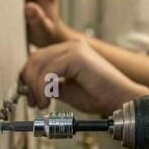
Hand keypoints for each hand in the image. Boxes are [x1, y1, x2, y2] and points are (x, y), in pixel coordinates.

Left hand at [18, 38, 146, 115]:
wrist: (120, 100)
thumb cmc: (99, 96)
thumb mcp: (66, 90)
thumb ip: (49, 84)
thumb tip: (30, 86)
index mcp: (69, 51)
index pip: (37, 58)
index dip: (28, 77)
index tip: (30, 97)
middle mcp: (71, 45)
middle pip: (34, 58)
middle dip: (28, 82)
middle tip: (34, 101)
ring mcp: (75, 48)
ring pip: (38, 63)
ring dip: (35, 87)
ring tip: (42, 103)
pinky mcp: (77, 56)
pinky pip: (49, 71)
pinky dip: (43, 87)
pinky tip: (48, 100)